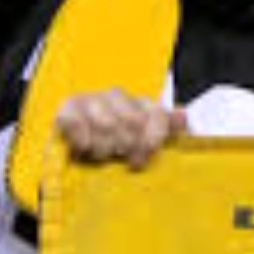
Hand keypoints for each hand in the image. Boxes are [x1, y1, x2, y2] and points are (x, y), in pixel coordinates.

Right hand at [56, 89, 187, 170]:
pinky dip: (81, 138)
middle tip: (123, 157)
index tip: (144, 157)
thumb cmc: (121, 142)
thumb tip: (184, 117)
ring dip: (105, 147)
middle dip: (128, 146)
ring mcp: (93, 101)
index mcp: (141, 104)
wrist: (83, 140)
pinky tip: (85, 147)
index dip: (152, 139)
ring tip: (105, 154)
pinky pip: (74, 121)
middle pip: (132, 121)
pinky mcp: (69, 110)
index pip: (156, 115)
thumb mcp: (149, 137)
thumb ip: (170, 127)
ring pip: (106, 123)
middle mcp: (118, 97)